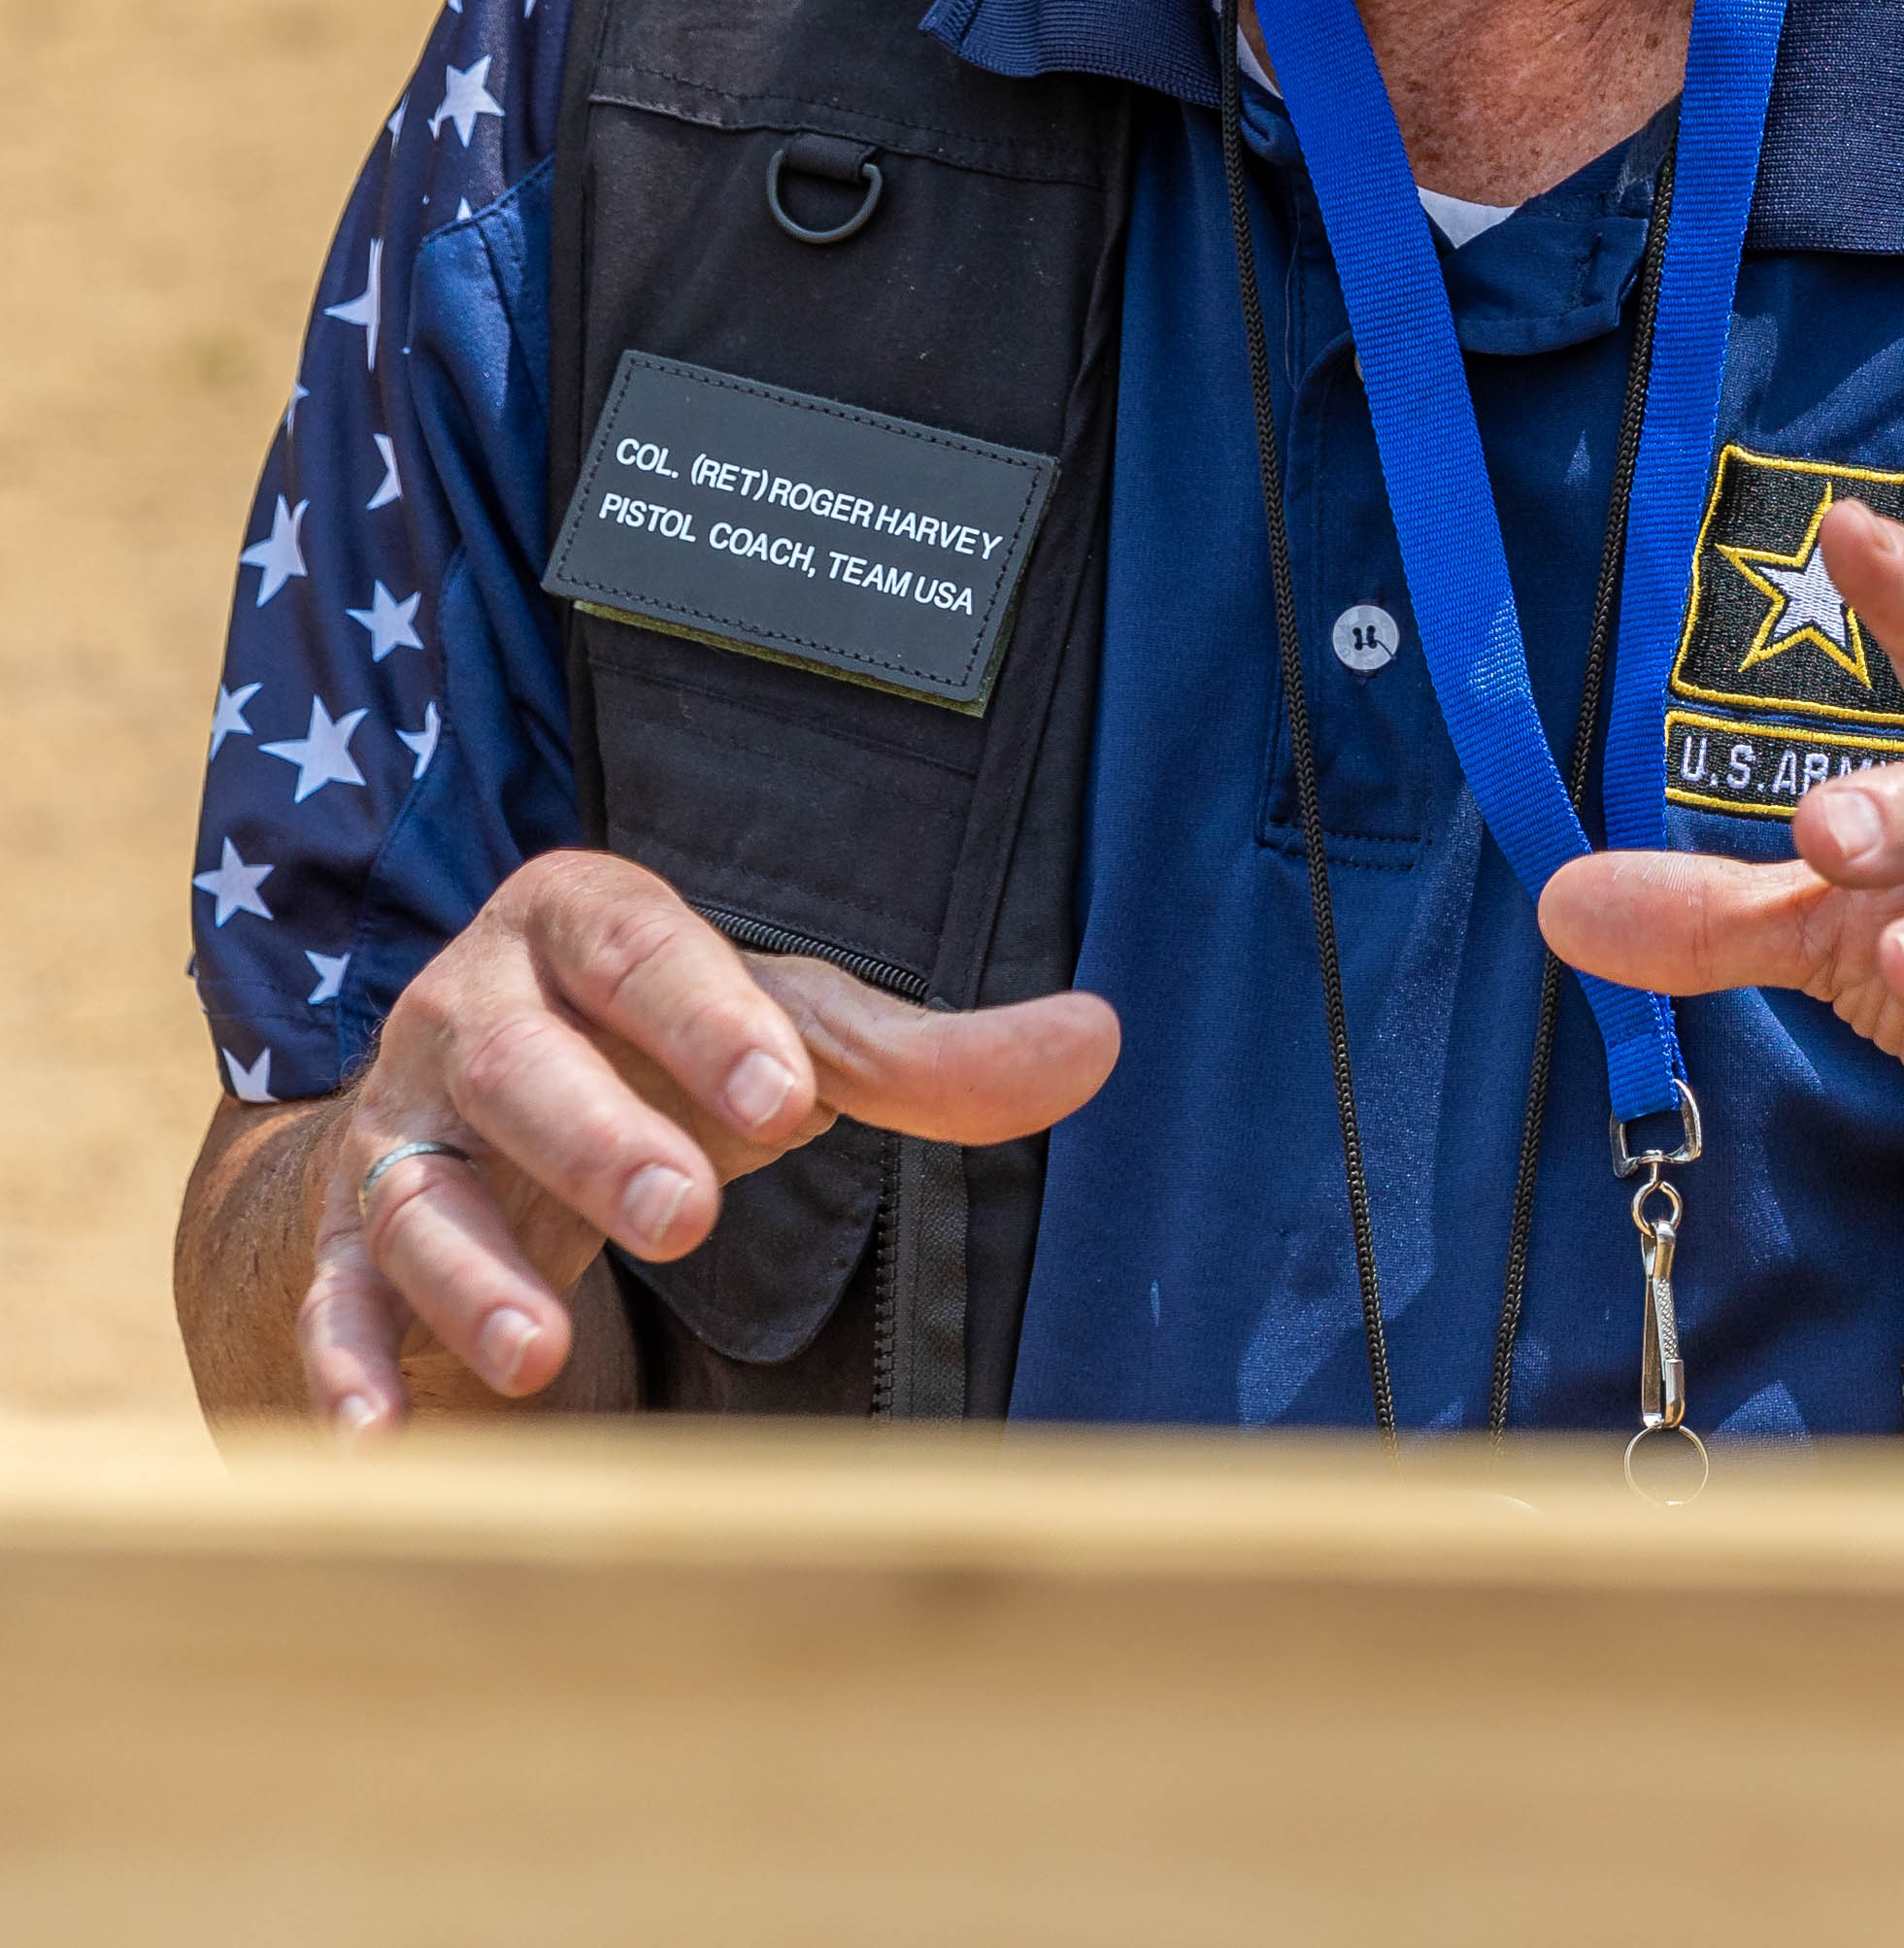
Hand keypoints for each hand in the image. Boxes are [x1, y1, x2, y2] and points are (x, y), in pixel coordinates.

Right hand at [298, 848, 1119, 1431]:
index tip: (788, 1097)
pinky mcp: (342, 1238)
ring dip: (472, 1276)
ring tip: (544, 1356)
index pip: (641, 948)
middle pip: (520, 1066)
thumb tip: (1105, 1038)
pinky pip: (334, 1300)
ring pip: (419, 1193)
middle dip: (599, 1140)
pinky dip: (348, 1366)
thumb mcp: (791, 1037)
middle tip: (686, 1217)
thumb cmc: (667, 1053)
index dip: (709, 1016)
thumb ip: (932, 1056)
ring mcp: (396, 1130)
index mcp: (582, 925)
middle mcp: (467, 1013)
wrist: (486, 1102)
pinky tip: (380, 1443)